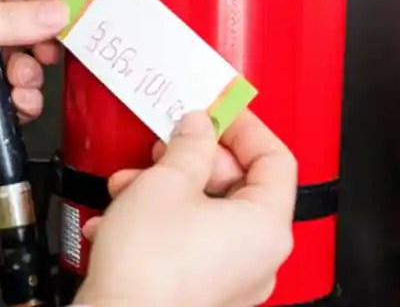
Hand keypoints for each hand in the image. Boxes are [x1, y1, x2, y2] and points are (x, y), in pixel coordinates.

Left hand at [0, 0, 65, 178]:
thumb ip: (9, 20)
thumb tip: (53, 11)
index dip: (44, 4)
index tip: (70, 14)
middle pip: (23, 35)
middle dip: (41, 45)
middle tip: (52, 51)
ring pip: (20, 72)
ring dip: (30, 78)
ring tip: (20, 79)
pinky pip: (7, 106)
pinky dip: (20, 107)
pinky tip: (16, 104)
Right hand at [74, 111, 296, 306]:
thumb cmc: (148, 266)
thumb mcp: (166, 181)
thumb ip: (190, 145)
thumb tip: (198, 128)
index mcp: (267, 226)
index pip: (275, 159)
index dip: (244, 127)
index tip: (218, 111)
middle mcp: (259, 256)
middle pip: (238, 186)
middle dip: (193, 161)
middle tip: (166, 146)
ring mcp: (233, 278)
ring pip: (207, 213)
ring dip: (167, 190)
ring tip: (130, 186)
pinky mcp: (204, 290)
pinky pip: (191, 242)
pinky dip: (161, 223)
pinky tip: (125, 218)